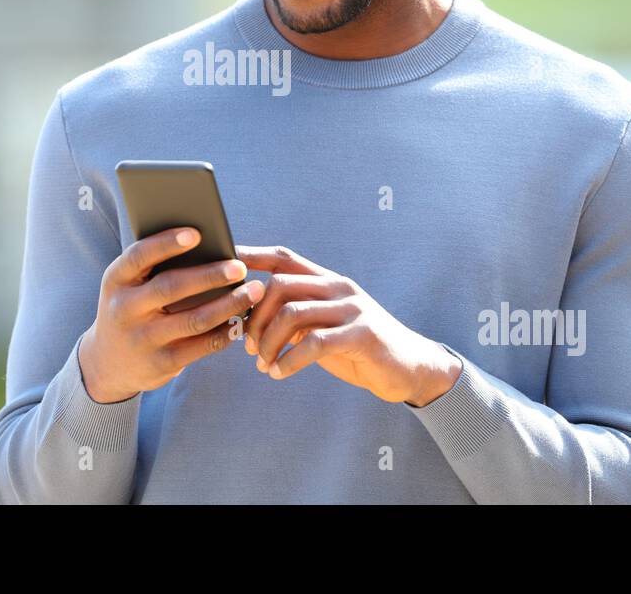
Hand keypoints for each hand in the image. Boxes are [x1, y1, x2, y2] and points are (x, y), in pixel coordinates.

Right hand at [78, 227, 265, 402]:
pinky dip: (225, 331)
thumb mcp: (129, 286)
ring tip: (253, 291)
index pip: (139, 256)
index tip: (197, 234)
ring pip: (194, 319)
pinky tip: (241, 319)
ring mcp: (142, 339)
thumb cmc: (131, 309)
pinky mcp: (161, 364)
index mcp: (116, 280)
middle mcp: (124, 309)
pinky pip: (201, 346)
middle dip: (210, 276)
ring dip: (228, 304)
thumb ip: (155, 268)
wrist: (108, 364)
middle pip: (171, 287)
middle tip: (240, 267)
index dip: (167, 244)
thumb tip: (209, 245)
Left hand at [237, 245, 460, 405]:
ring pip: (292, 313)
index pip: (284, 259)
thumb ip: (294, 316)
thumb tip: (248, 318)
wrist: (407, 367)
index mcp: (327, 281)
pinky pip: (313, 343)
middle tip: (247, 345)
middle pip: (280, 285)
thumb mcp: (323, 326)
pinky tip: (280, 374)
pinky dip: (289, 361)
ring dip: (268, 341)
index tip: (223, 262)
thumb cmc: (356, 347)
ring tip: (263, 363)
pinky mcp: (361, 335)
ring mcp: (352, 309)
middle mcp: (338, 288)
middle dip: (255, 316)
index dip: (252, 257)